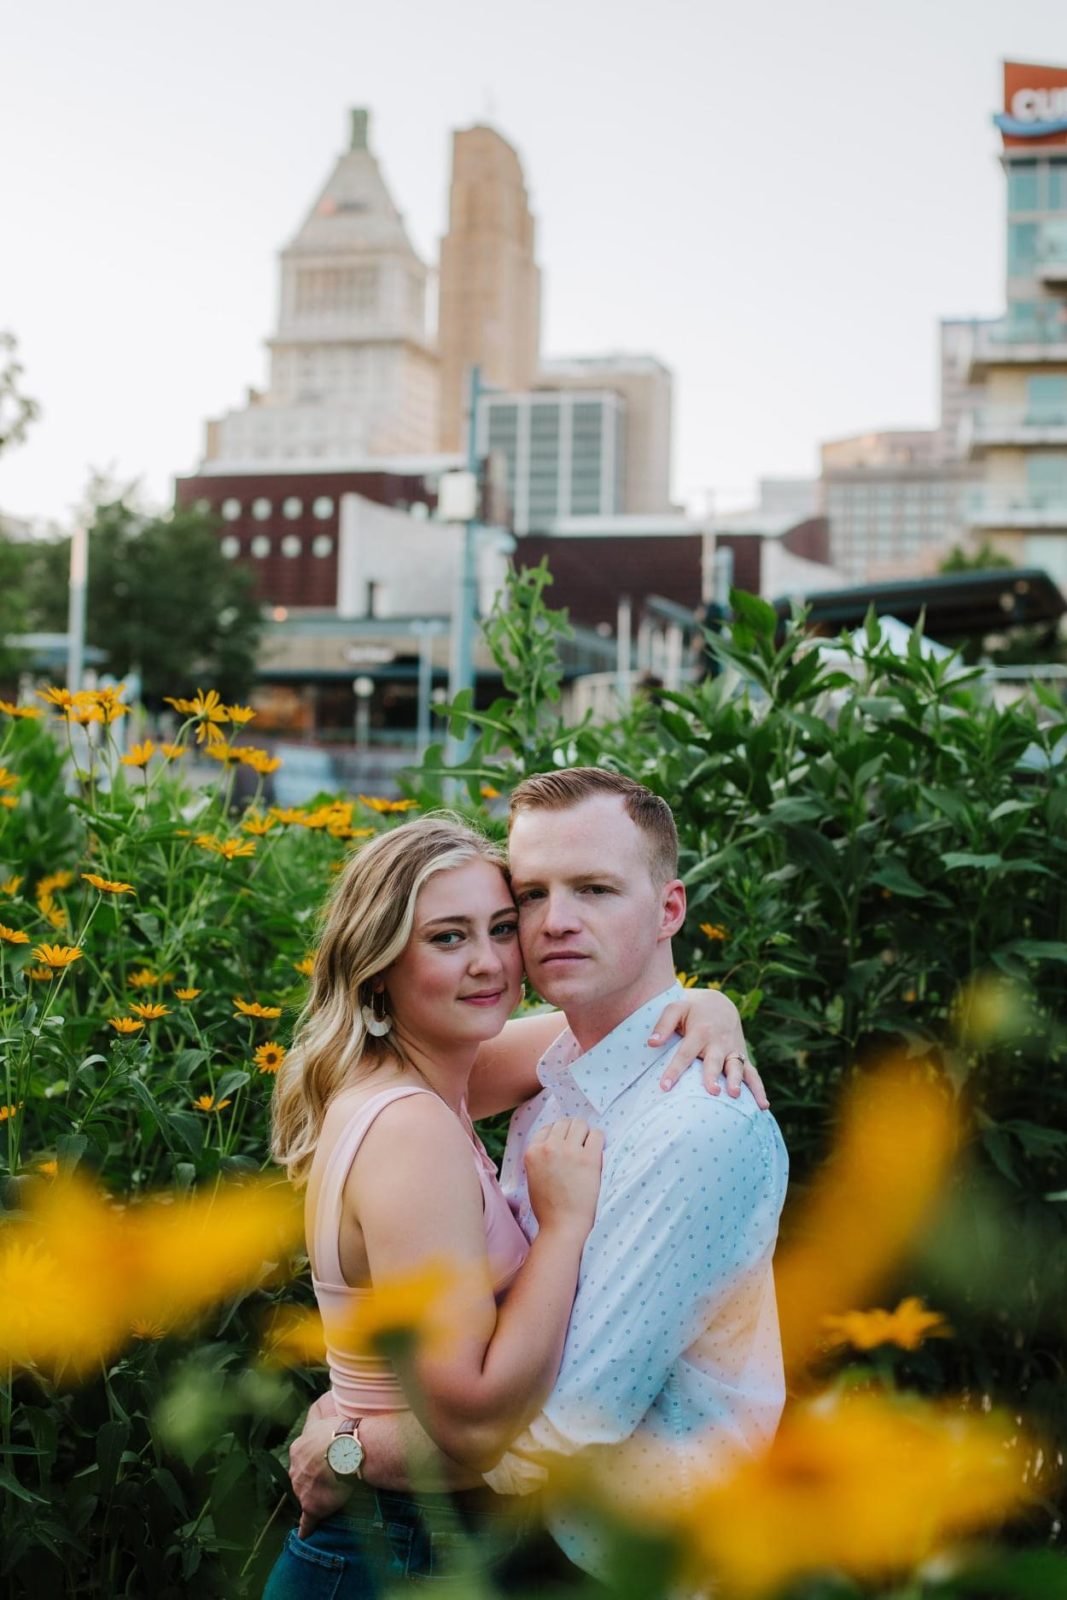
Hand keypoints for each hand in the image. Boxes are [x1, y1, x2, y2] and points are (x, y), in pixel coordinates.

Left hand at [289, 1393, 351, 1538]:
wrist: (346, 1450)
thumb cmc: (339, 1429)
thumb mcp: (325, 1411)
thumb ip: (319, 1407)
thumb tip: (321, 1394)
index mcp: (298, 1449)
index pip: (302, 1456)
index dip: (315, 1458)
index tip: (325, 1458)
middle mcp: (295, 1470)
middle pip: (301, 1476)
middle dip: (311, 1477)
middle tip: (329, 1476)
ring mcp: (302, 1490)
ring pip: (305, 1494)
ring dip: (314, 1496)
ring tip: (328, 1496)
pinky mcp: (312, 1507)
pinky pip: (307, 1520)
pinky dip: (306, 1527)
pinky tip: (306, 1533)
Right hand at [524, 1117, 603, 1238]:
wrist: (563, 1226)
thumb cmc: (549, 1207)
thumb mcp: (534, 1176)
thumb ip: (541, 1157)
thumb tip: (555, 1140)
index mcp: (532, 1152)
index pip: (548, 1128)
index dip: (559, 1136)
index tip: (566, 1145)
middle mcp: (549, 1147)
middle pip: (565, 1123)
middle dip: (573, 1132)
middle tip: (579, 1147)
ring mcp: (569, 1151)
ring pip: (580, 1124)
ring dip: (586, 1134)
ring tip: (588, 1149)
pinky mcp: (588, 1158)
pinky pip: (597, 1135)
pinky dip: (598, 1141)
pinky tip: (597, 1154)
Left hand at [650, 991, 768, 1106]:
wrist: (719, 1003)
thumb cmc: (692, 1009)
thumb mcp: (676, 1007)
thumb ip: (663, 1024)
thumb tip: (651, 1043)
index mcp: (700, 1032)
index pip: (685, 1053)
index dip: (675, 1070)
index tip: (664, 1087)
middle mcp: (718, 1042)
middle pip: (714, 1061)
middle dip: (713, 1076)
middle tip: (711, 1091)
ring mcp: (733, 1051)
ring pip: (737, 1067)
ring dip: (737, 1081)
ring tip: (735, 1095)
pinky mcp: (742, 1057)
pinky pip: (753, 1074)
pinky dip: (759, 1089)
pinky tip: (763, 1106)